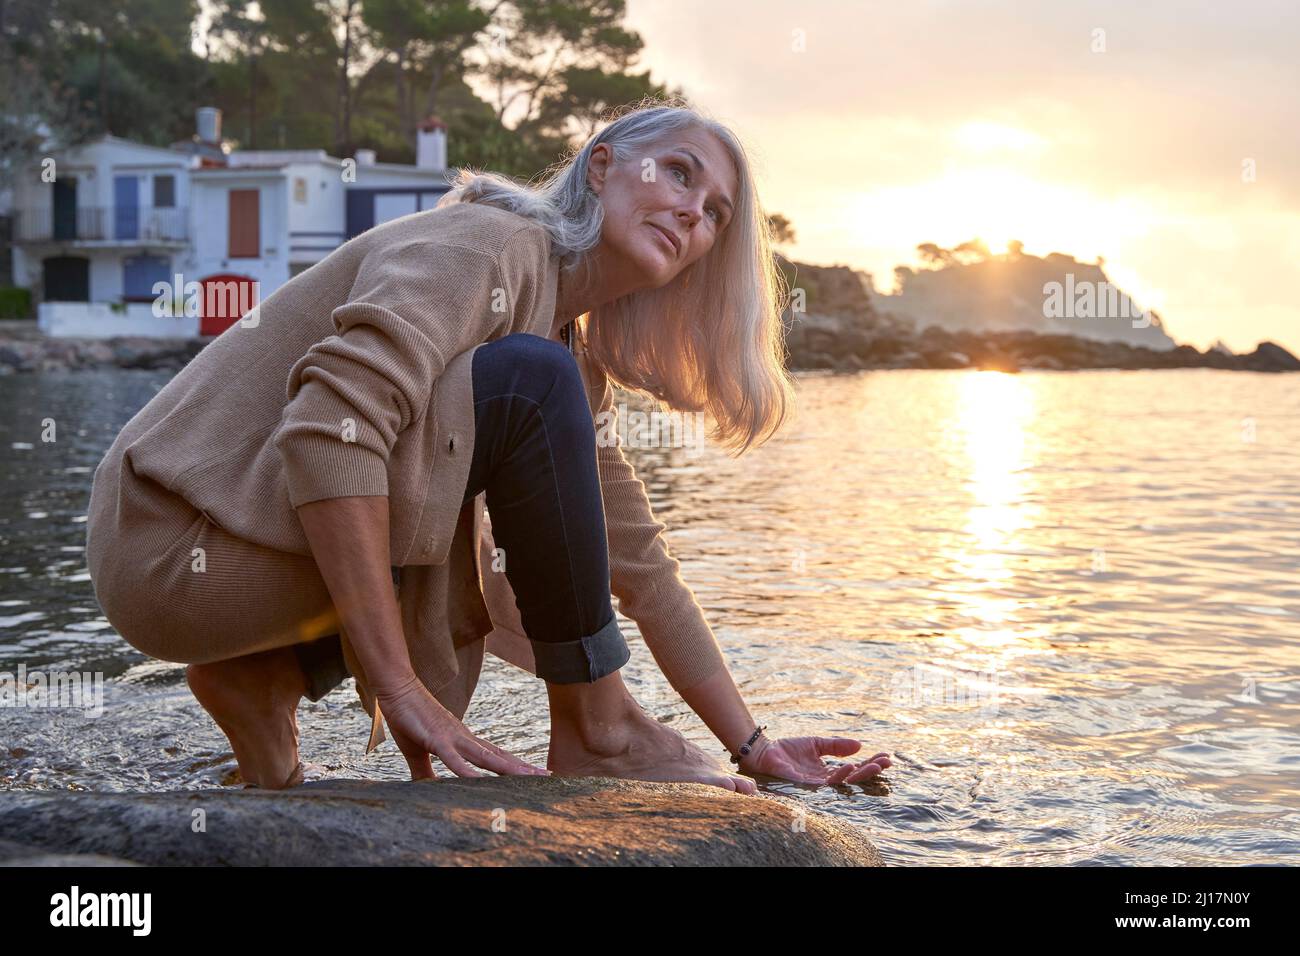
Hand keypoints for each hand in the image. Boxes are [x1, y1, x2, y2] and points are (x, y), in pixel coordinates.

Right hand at [376, 675, 550, 779]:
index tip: (535, 773)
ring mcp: (452, 738)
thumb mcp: (417, 752)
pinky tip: (479, 781)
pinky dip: (467, 771)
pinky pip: (453, 759)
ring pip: (486, 757)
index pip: (494, 757)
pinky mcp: (436, 739)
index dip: (515, 766)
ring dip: (508, 768)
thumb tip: (428, 791)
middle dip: (523, 768)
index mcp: (463, 742)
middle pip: (499, 757)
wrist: (397, 688)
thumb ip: (425, 773)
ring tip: (530, 778)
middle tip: (549, 775)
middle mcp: (464, 739)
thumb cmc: (408, 718)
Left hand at [738, 735, 890, 785]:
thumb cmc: (788, 749)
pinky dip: (837, 775)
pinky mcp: (805, 784)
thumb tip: (859, 745)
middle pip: (853, 779)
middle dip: (870, 772)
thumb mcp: (816, 743)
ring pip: (842, 783)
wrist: (765, 752)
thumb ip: (836, 745)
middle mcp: (825, 781)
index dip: (870, 763)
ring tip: (874, 766)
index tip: (887, 757)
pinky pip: (824, 783)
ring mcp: (816, 784)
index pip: (854, 769)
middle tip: (886, 764)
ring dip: (859, 774)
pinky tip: (848, 768)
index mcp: (828, 772)